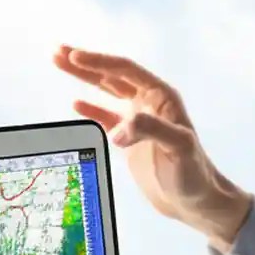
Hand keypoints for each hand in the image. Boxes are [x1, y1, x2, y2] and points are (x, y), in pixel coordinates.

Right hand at [54, 45, 252, 251]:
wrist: (195, 201)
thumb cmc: (194, 173)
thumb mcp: (178, 147)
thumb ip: (151, 130)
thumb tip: (119, 128)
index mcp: (162, 98)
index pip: (126, 71)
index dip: (100, 62)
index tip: (75, 56)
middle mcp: (149, 103)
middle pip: (112, 75)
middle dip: (85, 63)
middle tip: (58, 52)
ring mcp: (138, 121)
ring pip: (106, 91)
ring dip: (84, 79)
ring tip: (60, 64)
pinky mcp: (130, 139)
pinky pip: (106, 117)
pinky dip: (91, 108)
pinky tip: (76, 103)